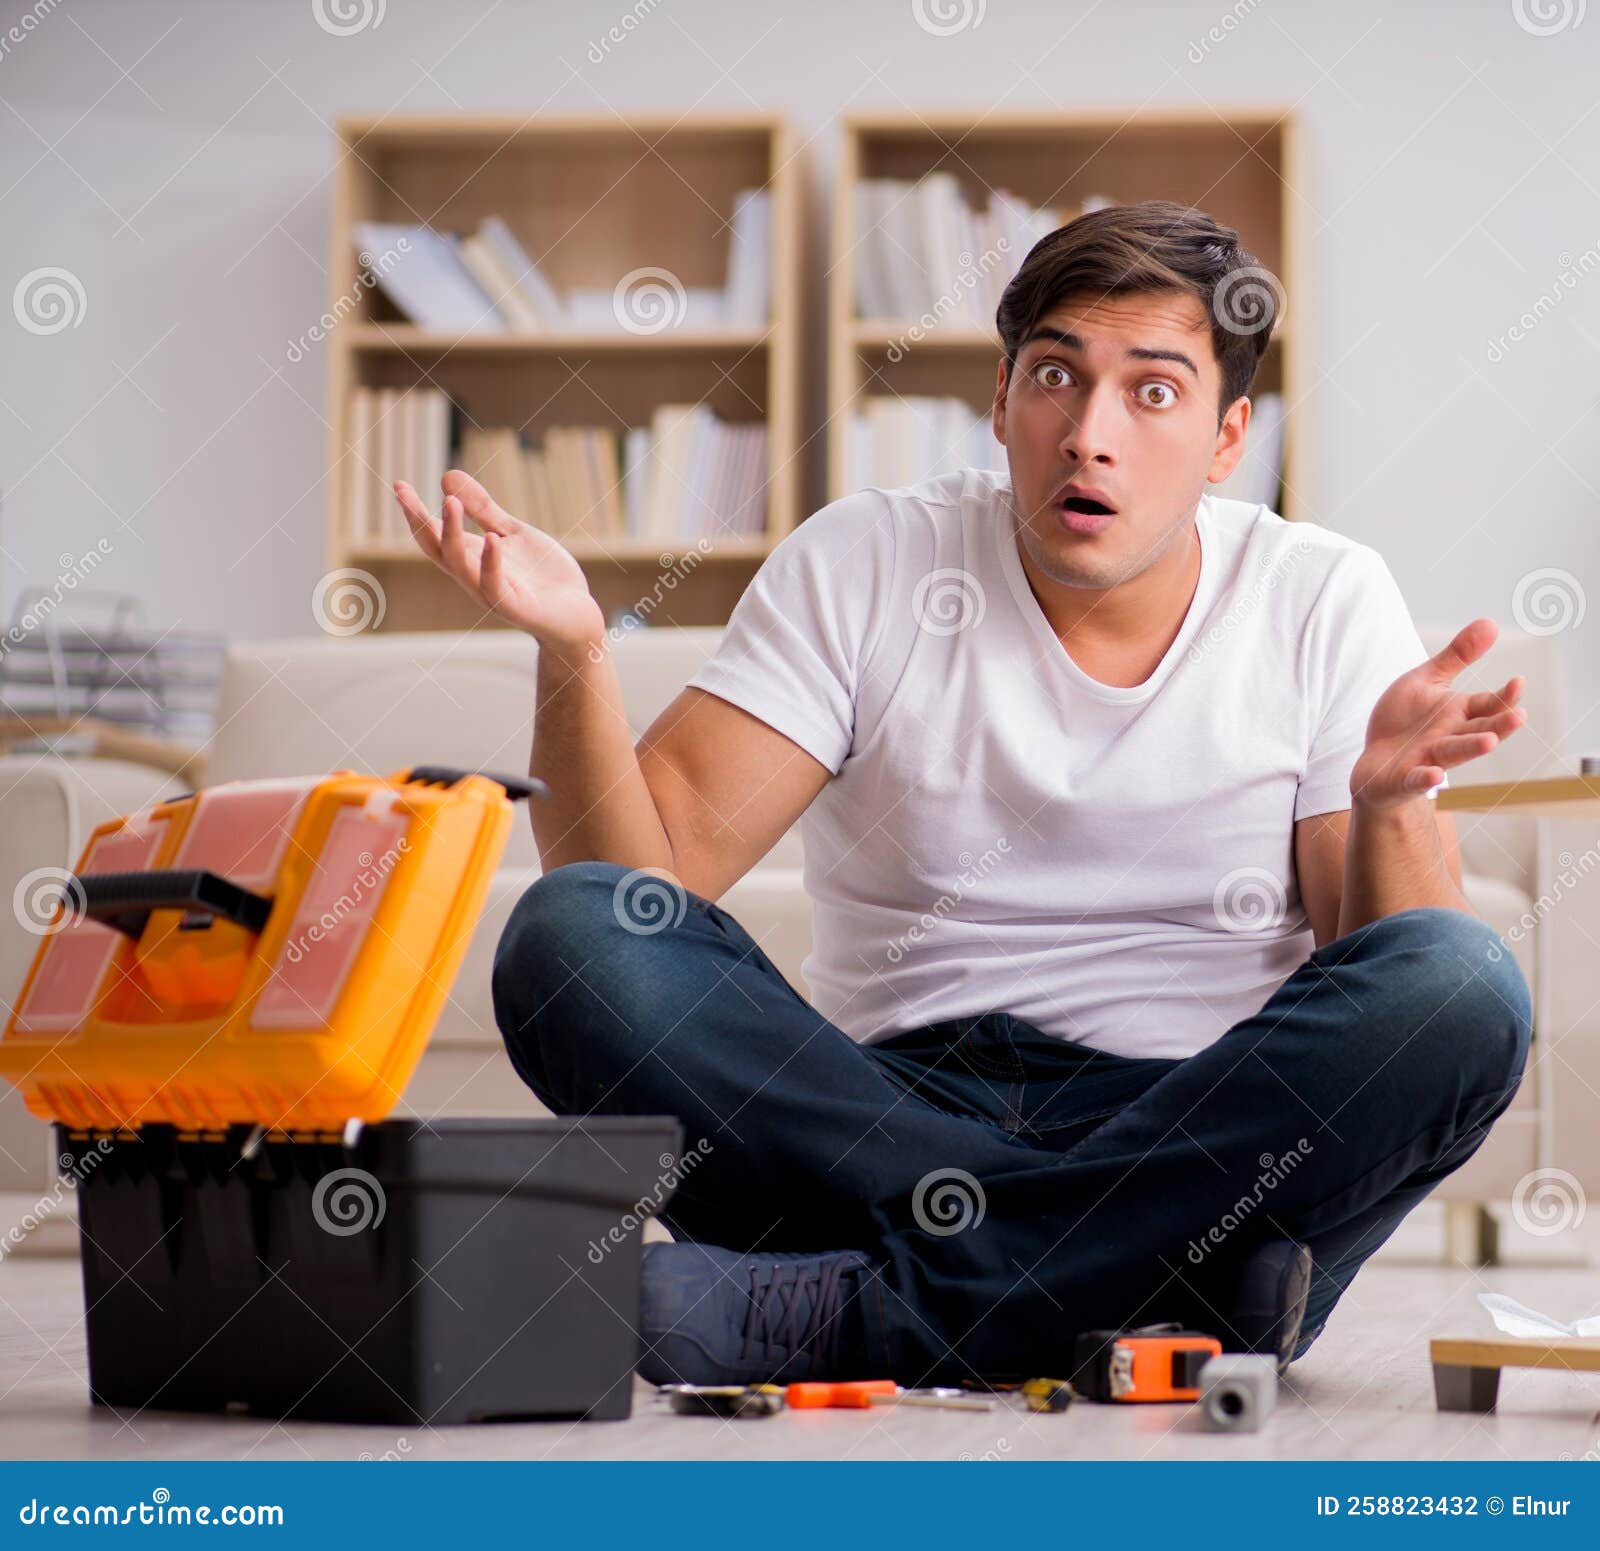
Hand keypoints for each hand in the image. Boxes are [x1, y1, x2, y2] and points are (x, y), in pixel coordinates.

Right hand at [392, 471, 604, 651]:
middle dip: (418, 521)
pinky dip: (491, 564)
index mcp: (471, 558)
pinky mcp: (516, 608)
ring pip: (461, 566)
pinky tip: (491, 538)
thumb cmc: (543, 577)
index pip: (434, 535)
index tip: (399, 484)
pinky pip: (495, 588)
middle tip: (403, 491)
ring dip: (452, 535)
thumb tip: (447, 475)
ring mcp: (493, 594)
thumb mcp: (512, 533)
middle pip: (437, 549)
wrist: (578, 615)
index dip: (414, 512)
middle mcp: (474, 577)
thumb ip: (483, 510)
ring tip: (450, 502)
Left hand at [1350, 617, 1526, 809]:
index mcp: (1458, 713)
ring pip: (1454, 754)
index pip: (1487, 705)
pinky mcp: (1405, 778)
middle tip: (1519, 717)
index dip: (1503, 696)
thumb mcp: (1427, 681)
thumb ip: (1457, 657)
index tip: (1518, 682)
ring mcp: (1429, 759)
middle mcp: (1450, 737)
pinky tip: (1435, 775)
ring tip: (1489, 742)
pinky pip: (1416, 779)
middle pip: (1480, 730)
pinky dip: (1425, 778)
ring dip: (1472, 748)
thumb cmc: (1405, 720)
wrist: (1375, 762)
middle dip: (1499, 725)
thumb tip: (1490, 622)